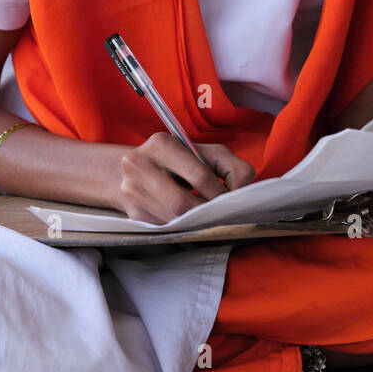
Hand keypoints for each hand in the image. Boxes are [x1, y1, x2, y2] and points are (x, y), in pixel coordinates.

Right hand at [115, 132, 254, 223]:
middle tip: (218, 214)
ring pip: (172, 219)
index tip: (230, 201)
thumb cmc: (179, 161)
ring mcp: (131, 189)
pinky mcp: (132, 211)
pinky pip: (163, 227)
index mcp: (162, 144)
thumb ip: (231, 167)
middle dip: (205, 212)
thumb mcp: (206, 154)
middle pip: (181, 202)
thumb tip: (240, 190)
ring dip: (193, 222)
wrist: (135, 170)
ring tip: (204, 216)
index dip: (220, 193)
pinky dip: (180, 226)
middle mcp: (140, 164)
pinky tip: (184, 218)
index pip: (198, 175)